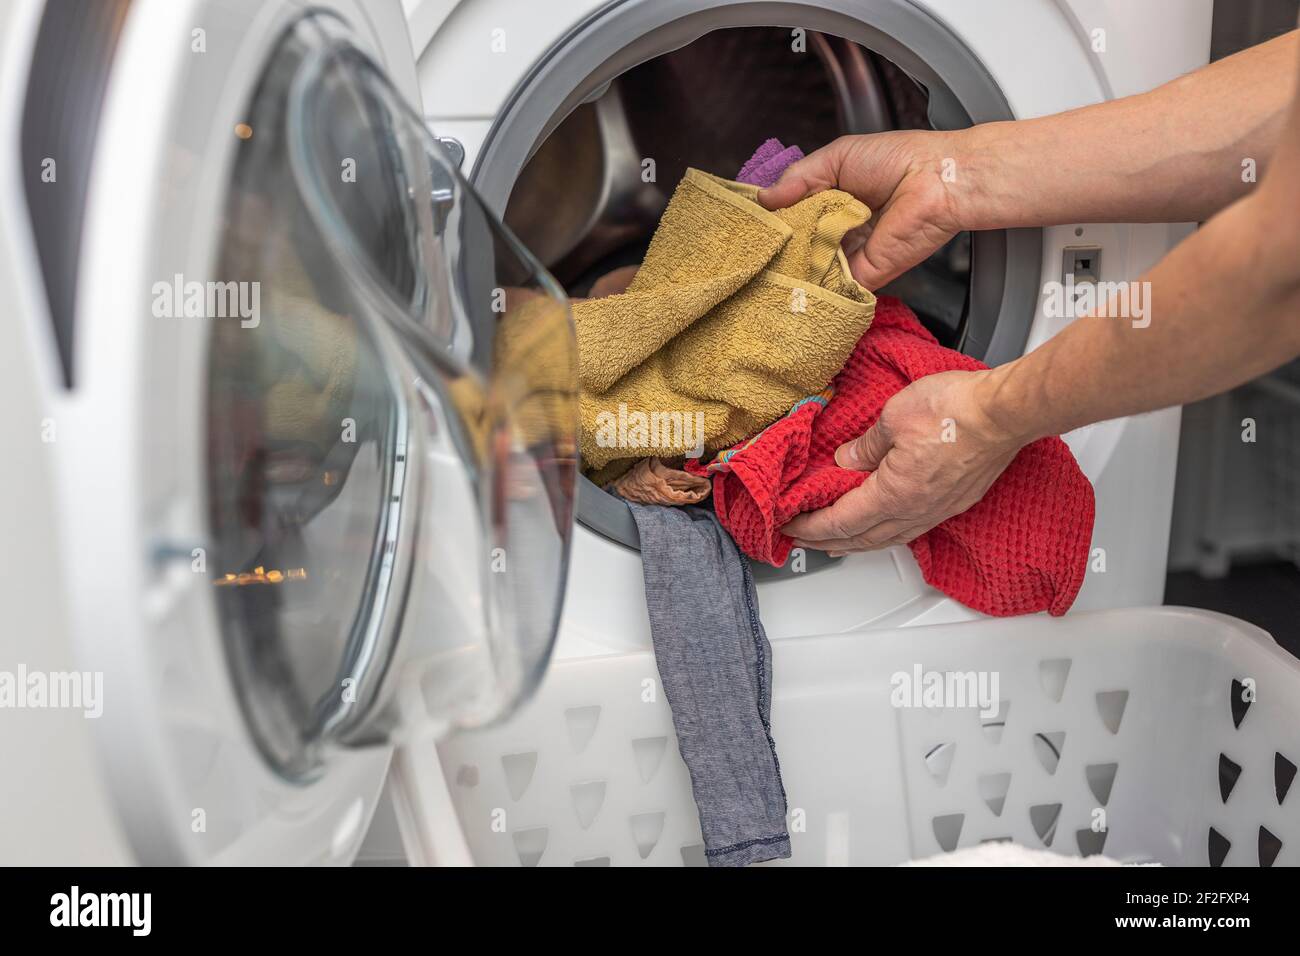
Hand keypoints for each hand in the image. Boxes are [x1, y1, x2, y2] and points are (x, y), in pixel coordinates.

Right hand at [758, 131, 966, 289]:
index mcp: (834, 200)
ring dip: (790, 263)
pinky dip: (809, 280)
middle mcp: (840, 230)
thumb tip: (765, 198)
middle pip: (798, 244)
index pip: (795, 216)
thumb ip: (798, 177)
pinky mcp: (861, 276)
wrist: (936, 182)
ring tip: (768, 256)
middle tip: (757, 240)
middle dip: (779, 242)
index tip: (753, 221)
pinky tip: (790, 271)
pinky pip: (828, 284)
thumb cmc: (899, 160)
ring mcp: (849, 255)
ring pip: (808, 266)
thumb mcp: (837, 157)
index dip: (775, 218)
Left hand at [781, 369, 1026, 553]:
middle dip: (826, 542)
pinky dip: (887, 533)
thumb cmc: (955, 411)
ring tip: (837, 541)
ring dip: (857, 542)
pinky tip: (884, 527)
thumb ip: (864, 445)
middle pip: (861, 539)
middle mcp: (915, 512)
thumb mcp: (892, 418)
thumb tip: (846, 459)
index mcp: (893, 495)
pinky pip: (911, 529)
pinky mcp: (955, 502)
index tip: (788, 526)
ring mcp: (938, 510)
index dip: (809, 527)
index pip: (839, 522)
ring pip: (888, 539)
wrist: (1005, 413)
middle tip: (802, 539)